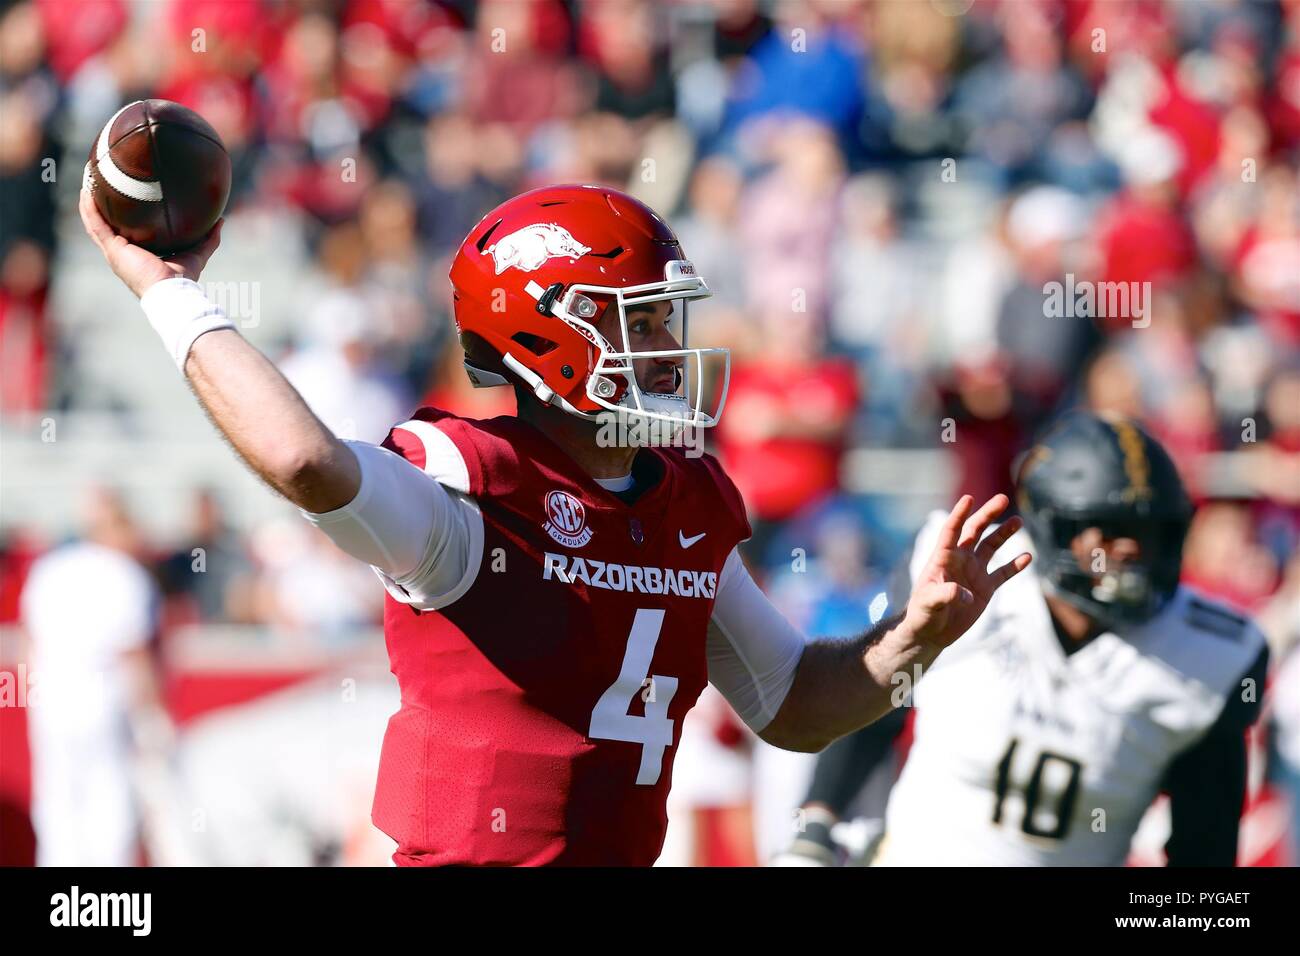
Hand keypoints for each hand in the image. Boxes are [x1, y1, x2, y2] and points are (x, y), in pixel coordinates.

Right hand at [79, 187, 222, 298]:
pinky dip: (89, 209)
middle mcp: (123, 252)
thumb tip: (220, 220)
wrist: (172, 292)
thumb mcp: (197, 252)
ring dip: (89, 202)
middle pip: (106, 224)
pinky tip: (86, 191)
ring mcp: (115, 252)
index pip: (126, 230)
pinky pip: (96, 225)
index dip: (121, 215)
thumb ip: (209, 238)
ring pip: (95, 222)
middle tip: (98, 183)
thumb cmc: (184, 279)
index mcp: (138, 253)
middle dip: (101, 205)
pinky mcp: (113, 250)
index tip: (122, 196)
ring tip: (87, 180)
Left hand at [899, 494, 1031, 651]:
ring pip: (992, 547)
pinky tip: (1027, 557)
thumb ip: (945, 595)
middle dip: (988, 514)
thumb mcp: (928, 603)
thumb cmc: (922, 614)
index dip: (959, 514)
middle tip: (1003, 498)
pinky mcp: (985, 588)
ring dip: (1004, 533)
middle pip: (976, 531)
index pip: (951, 530)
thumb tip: (967, 595)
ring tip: (1018, 521)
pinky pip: (1003, 573)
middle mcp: (960, 560)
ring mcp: (974, 572)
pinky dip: (1015, 565)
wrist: (930, 632)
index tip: (968, 498)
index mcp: (942, 557)